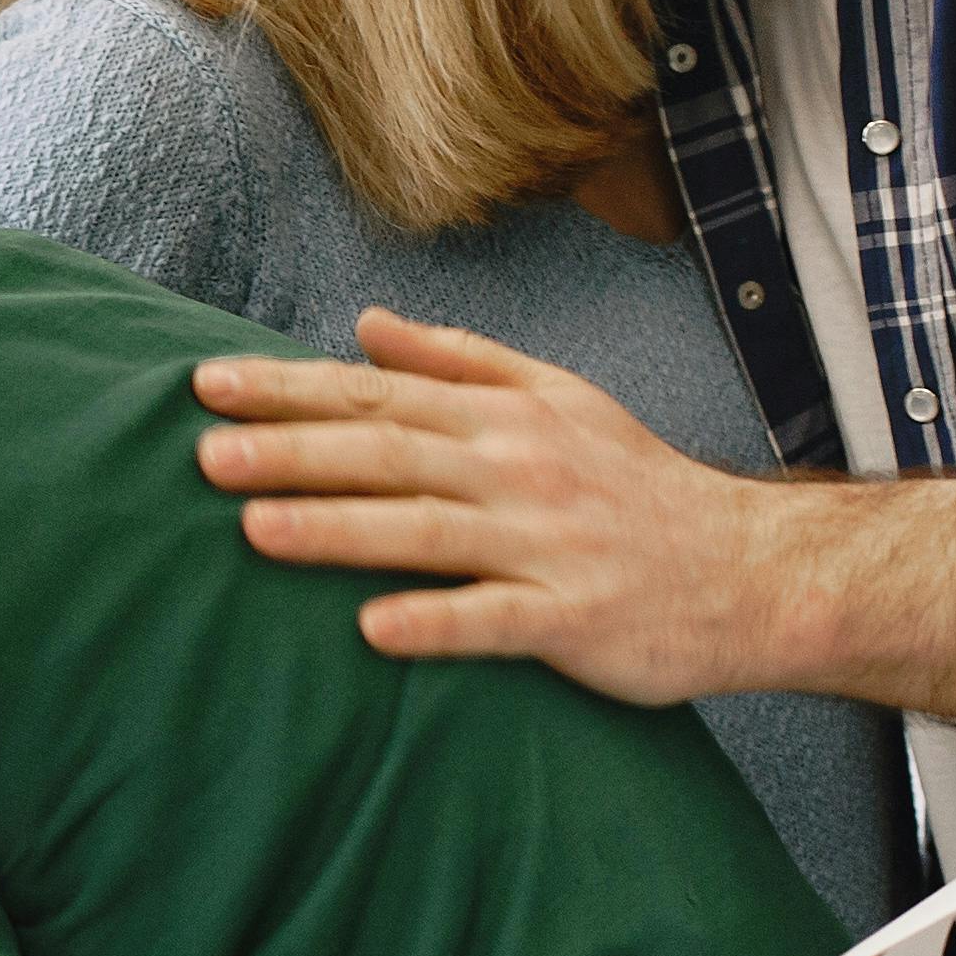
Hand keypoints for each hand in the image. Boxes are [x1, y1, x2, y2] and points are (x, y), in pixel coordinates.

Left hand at [194, 310, 789, 703]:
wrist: (750, 570)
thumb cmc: (635, 486)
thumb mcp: (556, 399)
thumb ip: (458, 360)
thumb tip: (364, 325)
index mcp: (505, 417)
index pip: (378, 394)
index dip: (290, 388)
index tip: (206, 385)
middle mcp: (519, 471)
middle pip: (389, 454)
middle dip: (292, 452)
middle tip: (205, 456)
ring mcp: (547, 546)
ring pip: (428, 531)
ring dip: (338, 529)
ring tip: (254, 532)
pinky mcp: (575, 620)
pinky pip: (496, 621)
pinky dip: (435, 622)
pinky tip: (371, 630)